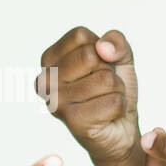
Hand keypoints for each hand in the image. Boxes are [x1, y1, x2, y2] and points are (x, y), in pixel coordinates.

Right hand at [37, 27, 139, 165]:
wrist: (119, 129)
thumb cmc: (112, 91)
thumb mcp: (119, 57)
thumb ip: (115, 41)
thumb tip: (102, 48)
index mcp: (49, 59)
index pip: (80, 36)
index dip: (99, 49)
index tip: (96, 67)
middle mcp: (45, 80)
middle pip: (90, 56)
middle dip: (108, 71)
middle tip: (103, 87)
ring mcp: (56, 102)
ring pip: (105, 80)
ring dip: (116, 91)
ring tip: (105, 101)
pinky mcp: (74, 122)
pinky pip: (113, 102)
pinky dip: (120, 107)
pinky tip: (108, 116)